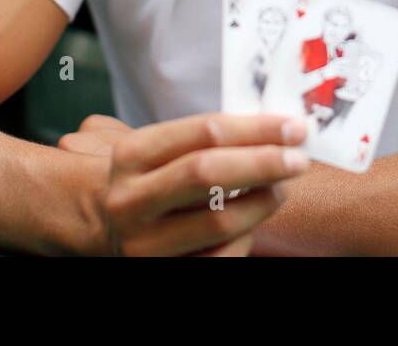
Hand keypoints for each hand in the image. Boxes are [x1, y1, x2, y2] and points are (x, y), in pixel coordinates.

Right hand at [60, 112, 309, 255]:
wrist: (98, 222)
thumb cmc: (148, 175)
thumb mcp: (158, 146)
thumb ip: (205, 137)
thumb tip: (278, 129)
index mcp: (132, 154)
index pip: (204, 132)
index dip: (256, 128)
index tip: (294, 126)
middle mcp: (131, 198)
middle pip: (209, 174)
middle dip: (263, 163)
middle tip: (300, 158)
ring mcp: (142, 242)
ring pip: (219, 221)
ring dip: (263, 202)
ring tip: (283, 187)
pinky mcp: (157, 271)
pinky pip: (218, 258)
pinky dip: (245, 238)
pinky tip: (255, 221)